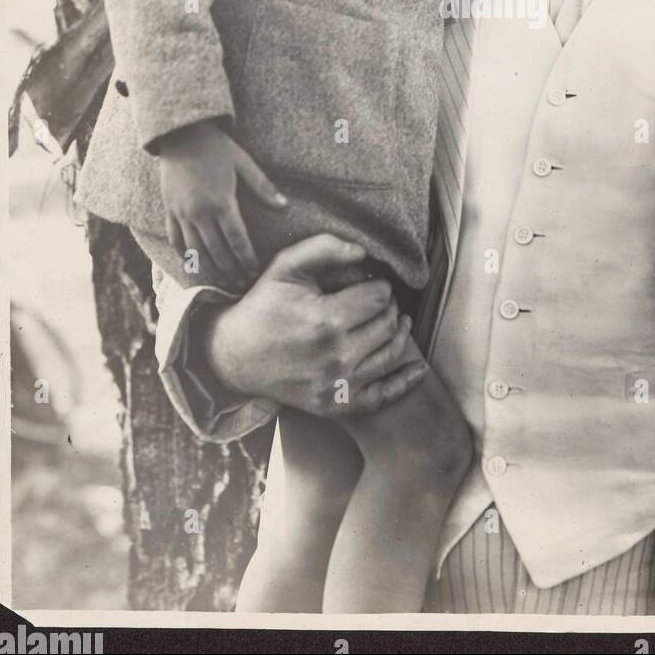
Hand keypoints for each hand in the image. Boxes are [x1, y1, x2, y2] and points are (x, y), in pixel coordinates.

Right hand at [158, 119, 286, 284]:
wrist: (181, 133)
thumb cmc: (217, 147)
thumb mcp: (244, 163)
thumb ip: (263, 187)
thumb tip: (284, 207)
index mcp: (222, 202)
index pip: (237, 240)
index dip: (246, 260)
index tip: (254, 274)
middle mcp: (200, 213)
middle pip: (217, 251)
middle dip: (230, 271)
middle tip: (241, 285)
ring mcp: (182, 213)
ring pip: (195, 250)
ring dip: (209, 270)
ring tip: (220, 284)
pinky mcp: (169, 209)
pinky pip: (175, 238)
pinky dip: (182, 255)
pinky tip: (191, 267)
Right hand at [198, 233, 425, 417]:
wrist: (235, 355)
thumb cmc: (264, 306)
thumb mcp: (286, 266)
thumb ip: (324, 248)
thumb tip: (364, 252)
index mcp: (326, 320)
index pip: (380, 297)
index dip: (379, 285)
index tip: (369, 283)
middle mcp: (336, 357)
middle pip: (388, 324)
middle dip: (389, 307)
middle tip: (378, 300)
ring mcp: (337, 386)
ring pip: (390, 355)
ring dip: (400, 334)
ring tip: (397, 320)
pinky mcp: (335, 406)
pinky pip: (382, 398)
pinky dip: (404, 383)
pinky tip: (419, 368)